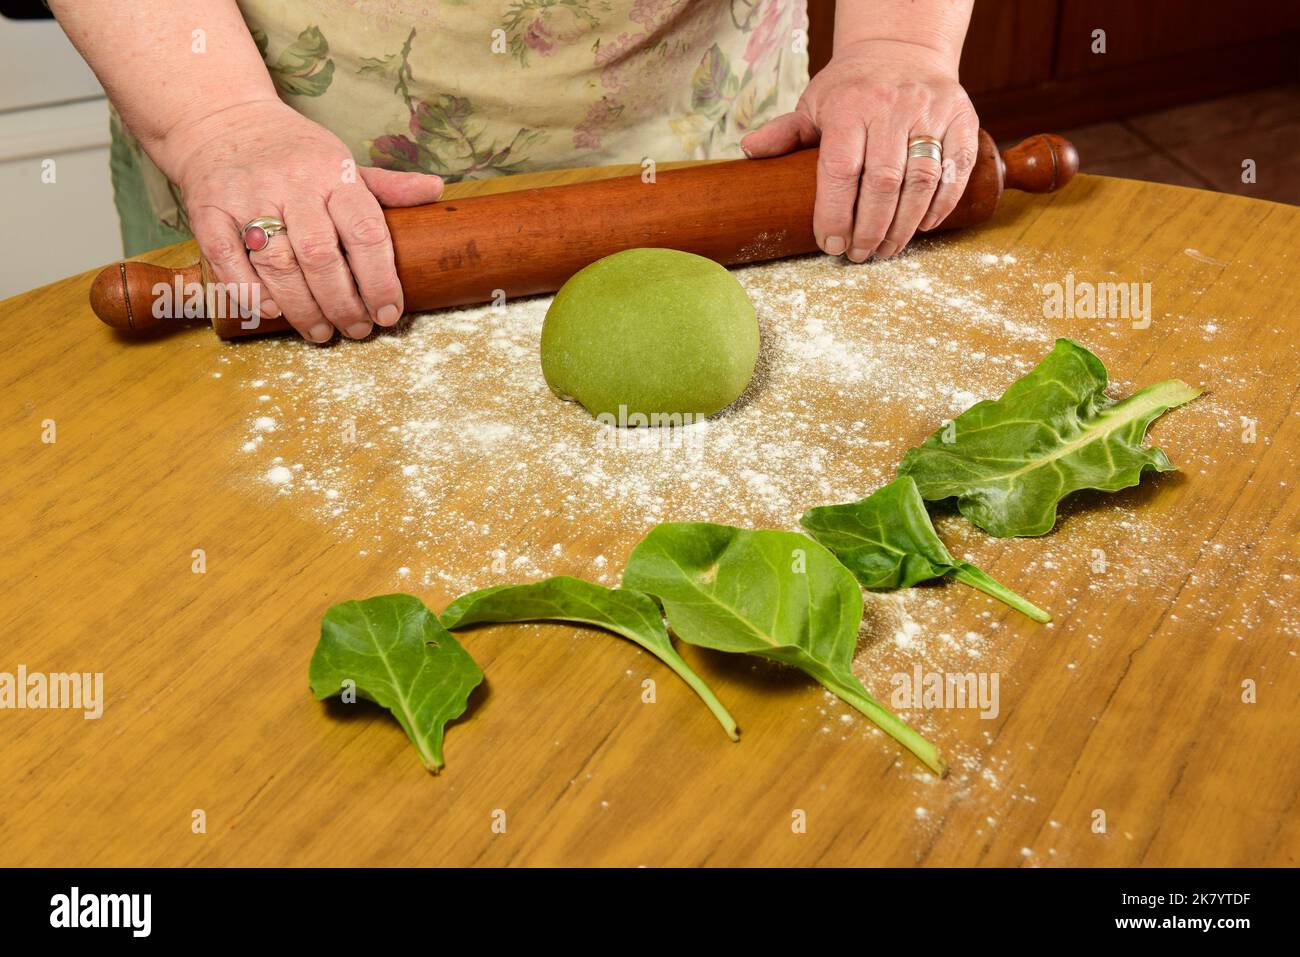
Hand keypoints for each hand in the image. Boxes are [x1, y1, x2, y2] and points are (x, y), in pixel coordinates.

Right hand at [156, 99, 443, 341]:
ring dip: (301, 308)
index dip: (380, 280)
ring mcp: (247, 196)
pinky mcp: (207, 210)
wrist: (221, 117)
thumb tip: (437, 190)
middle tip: (356, 330)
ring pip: (277, 264)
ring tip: (320, 332)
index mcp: (333, 173)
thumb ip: (387, 186)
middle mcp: (291, 184)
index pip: (365, 232)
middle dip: (343, 304)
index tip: (388, 312)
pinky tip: (271, 312)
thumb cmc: (294, 152)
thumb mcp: (342, 160)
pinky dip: (249, 292)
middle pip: (321, 257)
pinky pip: (227, 260)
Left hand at [741, 39, 978, 260]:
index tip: (831, 244)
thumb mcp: (813, 103)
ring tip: (887, 250)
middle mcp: (891, 107)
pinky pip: (956, 168)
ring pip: (922, 180)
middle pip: (883, 181)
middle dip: (870, 228)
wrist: (902, 48)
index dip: (835, 213)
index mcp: (848, 106)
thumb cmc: (851, 87)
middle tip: (860, 255)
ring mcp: (930, 111)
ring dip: (904, 225)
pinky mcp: (962, 118)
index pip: (840, 169)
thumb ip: (785, 132)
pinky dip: (942, 203)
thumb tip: (748, 151)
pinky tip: (923, 226)